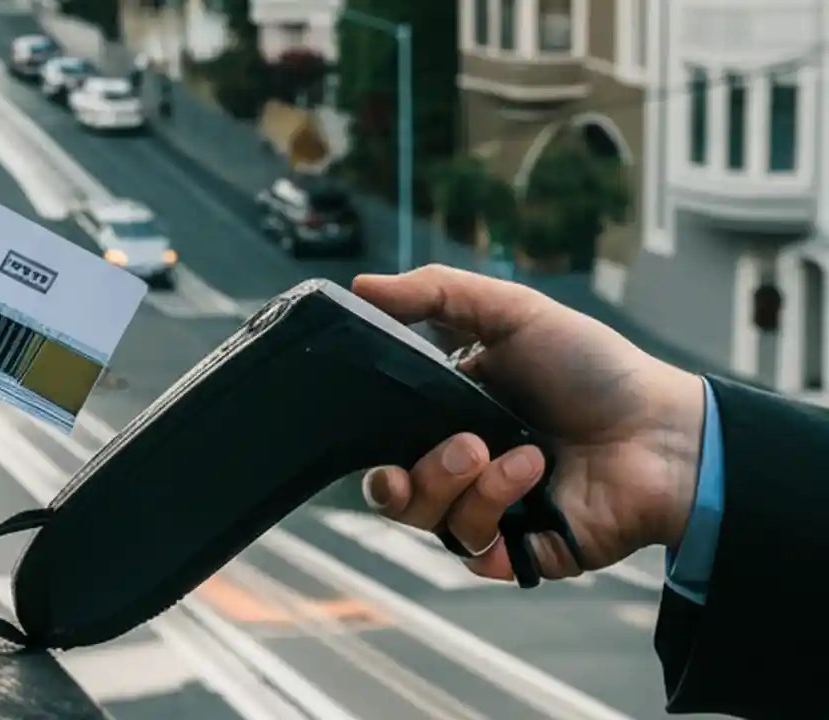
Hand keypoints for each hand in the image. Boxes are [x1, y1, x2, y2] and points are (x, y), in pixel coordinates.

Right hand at [352, 265, 704, 581]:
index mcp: (449, 416)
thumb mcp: (513, 311)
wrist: (663, 431)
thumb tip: (359, 286)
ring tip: (516, 452)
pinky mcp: (514, 551)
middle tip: (462, 446)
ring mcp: (487, 511)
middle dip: (410, 474)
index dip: (364, 438)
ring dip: (461, 482)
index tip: (364, 423)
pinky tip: (533, 473)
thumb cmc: (595, 369)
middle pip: (393, 490)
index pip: (382, 439)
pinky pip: (469, 546)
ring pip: (427, 519)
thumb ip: (435, 294)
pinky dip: (494, 505)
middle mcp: (461, 468)